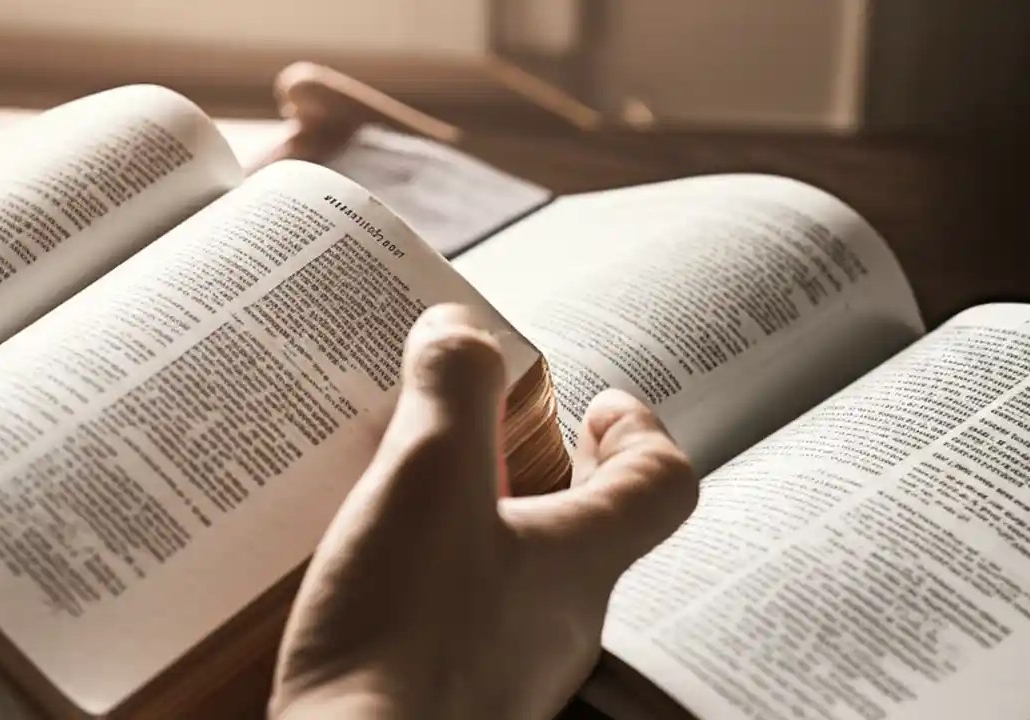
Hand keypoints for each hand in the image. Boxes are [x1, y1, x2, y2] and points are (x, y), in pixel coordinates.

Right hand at [269, 304, 696, 718]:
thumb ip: (452, 390)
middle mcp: (557, 623)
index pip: (660, 485)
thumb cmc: (407, 638)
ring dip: (479, 522)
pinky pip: (458, 621)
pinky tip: (368, 568)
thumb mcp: (429, 479)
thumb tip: (462, 329)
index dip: (640, 432)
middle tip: (490, 432)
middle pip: (585, 527)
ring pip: (517, 575)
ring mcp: (504, 671)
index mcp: (578, 562)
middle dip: (543, 467)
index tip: (598, 401)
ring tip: (410, 487)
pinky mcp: (447, 700)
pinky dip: (431, 579)